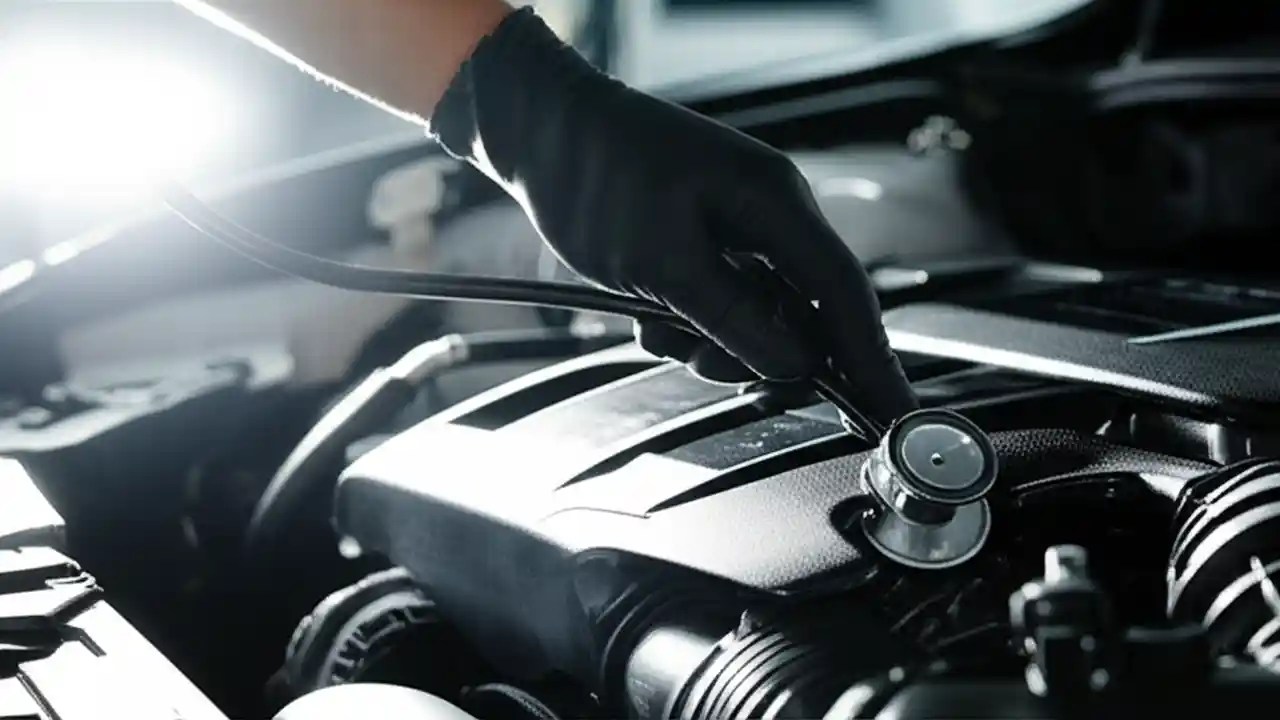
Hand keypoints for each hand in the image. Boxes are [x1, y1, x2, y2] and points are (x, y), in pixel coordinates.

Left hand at [431, 8, 916, 424]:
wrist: (542, 133)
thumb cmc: (597, 176)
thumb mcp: (663, 265)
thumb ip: (734, 321)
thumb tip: (795, 366)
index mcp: (774, 204)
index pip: (843, 293)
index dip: (871, 357)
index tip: (891, 408)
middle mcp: (768, 213)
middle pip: (802, 311)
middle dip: (758, 351)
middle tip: (709, 363)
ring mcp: (737, 226)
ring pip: (755, 315)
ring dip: (710, 340)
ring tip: (659, 326)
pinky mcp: (705, 239)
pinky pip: (719, 302)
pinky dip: (687, 323)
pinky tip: (649, 313)